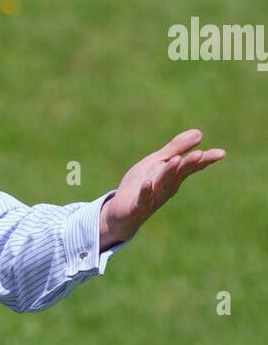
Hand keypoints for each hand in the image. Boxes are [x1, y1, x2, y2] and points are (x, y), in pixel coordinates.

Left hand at [100, 129, 225, 248]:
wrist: (122, 212)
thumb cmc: (142, 184)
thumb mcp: (158, 162)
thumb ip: (177, 148)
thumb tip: (200, 133)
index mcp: (174, 175)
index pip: (192, 166)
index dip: (206, 159)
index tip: (222, 153)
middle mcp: (168, 186)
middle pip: (180, 172)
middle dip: (189, 164)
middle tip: (200, 155)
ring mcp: (154, 196)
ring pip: (163, 182)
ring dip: (170, 172)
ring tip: (177, 160)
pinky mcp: (138, 205)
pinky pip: (143, 198)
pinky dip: (145, 191)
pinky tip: (147, 182)